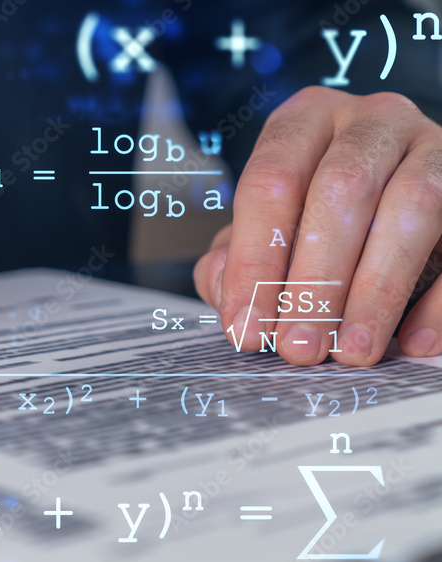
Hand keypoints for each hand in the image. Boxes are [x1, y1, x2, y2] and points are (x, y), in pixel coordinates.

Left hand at [195, 86, 441, 365]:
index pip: (271, 182)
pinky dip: (440, 299)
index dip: (254, 261)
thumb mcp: (264, 228)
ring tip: (353, 351)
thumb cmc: (312, 216)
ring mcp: (434, 145)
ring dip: (377, 290)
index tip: (247, 328)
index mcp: (305, 119)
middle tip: (299, 347)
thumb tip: (231, 301)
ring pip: (412, 207)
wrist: (395, 193)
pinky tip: (414, 342)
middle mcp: (371, 120)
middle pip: (341, 191)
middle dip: (315, 281)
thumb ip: (232, 260)